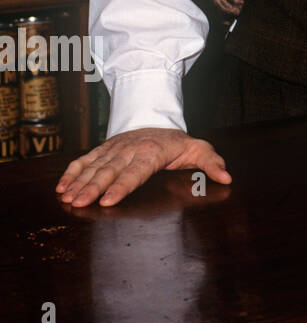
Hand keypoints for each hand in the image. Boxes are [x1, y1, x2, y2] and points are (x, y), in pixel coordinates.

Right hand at [54, 129, 231, 206]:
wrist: (156, 119)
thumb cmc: (177, 142)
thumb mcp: (198, 149)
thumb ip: (212, 163)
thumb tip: (227, 178)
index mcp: (152, 152)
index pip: (136, 171)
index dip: (122, 186)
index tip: (108, 200)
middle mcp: (129, 150)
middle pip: (110, 171)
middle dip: (93, 187)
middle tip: (80, 203)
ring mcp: (113, 149)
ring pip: (94, 166)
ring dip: (79, 182)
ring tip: (67, 198)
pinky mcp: (102, 150)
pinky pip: (84, 161)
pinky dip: (72, 173)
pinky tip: (62, 188)